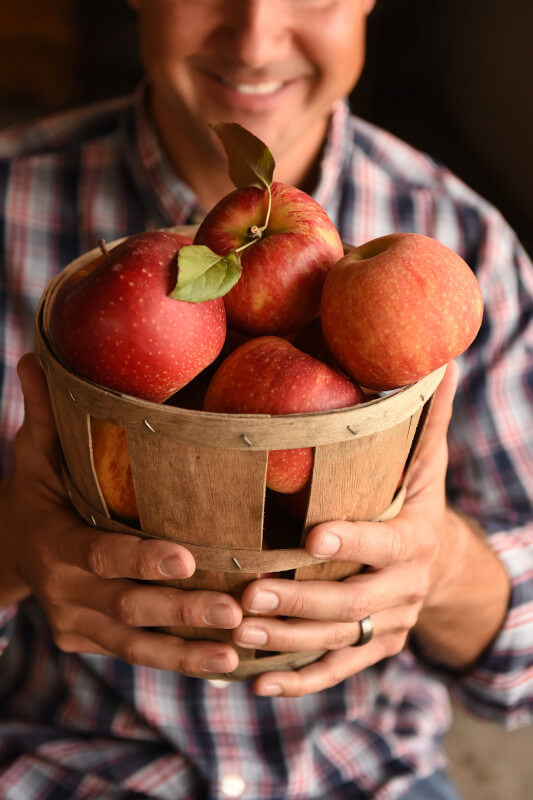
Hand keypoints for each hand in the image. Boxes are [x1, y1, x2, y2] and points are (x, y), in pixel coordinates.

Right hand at [3, 354, 241, 674]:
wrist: (9, 551)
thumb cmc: (38, 493)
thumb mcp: (35, 456)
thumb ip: (43, 415)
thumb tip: (37, 355)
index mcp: (53, 543)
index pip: (98, 554)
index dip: (139, 558)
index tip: (186, 556)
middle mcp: (64, 592)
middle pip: (127, 608)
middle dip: (181, 611)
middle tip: (236, 610)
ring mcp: (77, 625)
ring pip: (137, 645)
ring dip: (188, 650)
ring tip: (238, 650)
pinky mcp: (91, 645)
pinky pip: (140, 658)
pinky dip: (181, 663)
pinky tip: (226, 663)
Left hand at [232, 362, 459, 695]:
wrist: (439, 564)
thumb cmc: (416, 501)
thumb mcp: (424, 462)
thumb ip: (424, 420)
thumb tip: (438, 361)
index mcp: (414, 539)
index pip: (385, 543)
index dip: (353, 541)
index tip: (312, 535)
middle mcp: (403, 588)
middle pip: (353, 601)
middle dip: (301, 597)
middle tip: (251, 590)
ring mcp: (387, 625)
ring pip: (337, 639)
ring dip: (288, 638)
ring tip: (240, 629)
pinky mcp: (371, 649)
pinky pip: (336, 669)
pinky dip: (299, 679)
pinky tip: (258, 680)